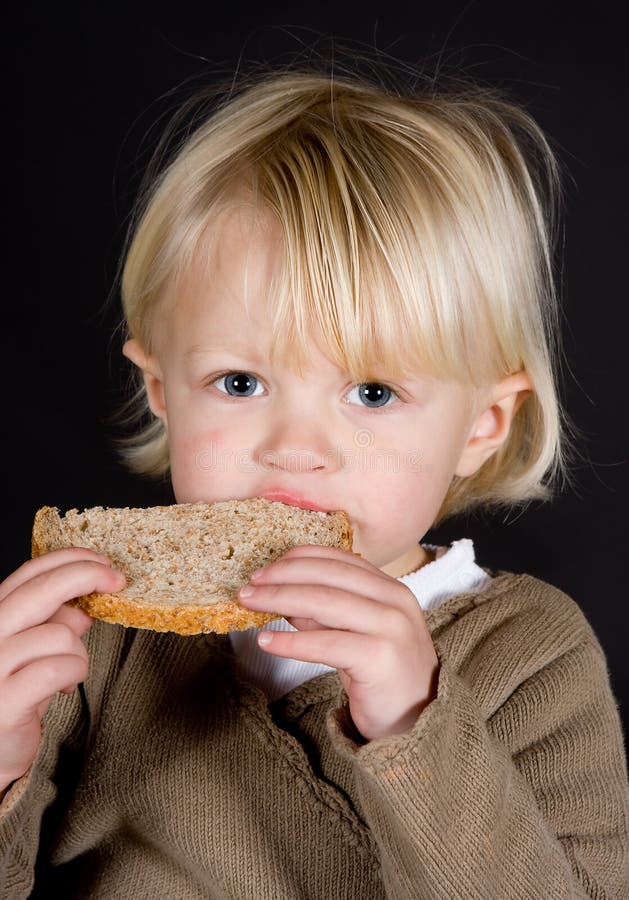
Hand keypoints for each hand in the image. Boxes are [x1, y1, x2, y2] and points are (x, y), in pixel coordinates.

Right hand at [0, 548, 125, 789]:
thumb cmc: (17, 696)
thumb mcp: (35, 650)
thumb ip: (52, 622)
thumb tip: (84, 604)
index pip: (29, 573)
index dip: (69, 560)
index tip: (103, 561)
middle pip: (41, 590)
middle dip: (86, 576)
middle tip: (117, 580)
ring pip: (60, 634)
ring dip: (79, 652)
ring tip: (70, 671)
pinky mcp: (5, 700)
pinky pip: (58, 669)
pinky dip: (74, 673)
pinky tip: (66, 687)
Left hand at [238, 545, 438, 741]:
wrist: (420, 724)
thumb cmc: (384, 678)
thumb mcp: (353, 635)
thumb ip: (323, 613)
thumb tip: (281, 594)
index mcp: (390, 588)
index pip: (337, 560)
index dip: (297, 560)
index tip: (265, 568)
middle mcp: (395, 600)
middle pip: (327, 577)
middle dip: (281, 577)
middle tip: (248, 586)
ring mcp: (391, 627)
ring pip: (325, 602)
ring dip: (279, 599)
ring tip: (249, 604)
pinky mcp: (381, 658)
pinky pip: (326, 644)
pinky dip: (291, 642)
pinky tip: (266, 642)